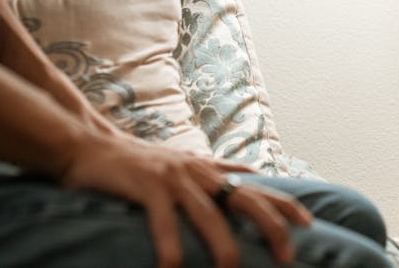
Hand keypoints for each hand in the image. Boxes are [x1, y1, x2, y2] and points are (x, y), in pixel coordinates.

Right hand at [59, 134, 311, 267]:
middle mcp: (199, 172)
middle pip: (247, 200)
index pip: (258, 187)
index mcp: (209, 170)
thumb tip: (251, 175)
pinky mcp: (148, 186)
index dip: (286, 204)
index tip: (309, 224)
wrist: (89, 144)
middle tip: (288, 255)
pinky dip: (172, 247)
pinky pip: (165, 221)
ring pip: (211, 215)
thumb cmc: (138, 162)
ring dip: (225, 248)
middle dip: (272, 227)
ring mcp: (175, 178)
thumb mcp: (186, 164)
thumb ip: (217, 171)